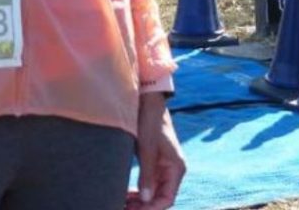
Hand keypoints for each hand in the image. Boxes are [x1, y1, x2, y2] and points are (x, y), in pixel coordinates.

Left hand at [126, 93, 185, 209]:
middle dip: (143, 206)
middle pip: (159, 197)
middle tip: (123, 207)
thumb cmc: (149, 122)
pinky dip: (138, 189)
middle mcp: (171, 170)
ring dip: (140, 200)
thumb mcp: (147, 148)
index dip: (151, 208)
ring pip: (152, 191)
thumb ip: (147, 174)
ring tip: (122, 202)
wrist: (147, 100)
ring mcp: (162, 166)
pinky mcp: (152, 161)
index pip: (167, 199)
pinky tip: (125, 193)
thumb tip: (146, 200)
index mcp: (176, 168)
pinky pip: (147, 182)